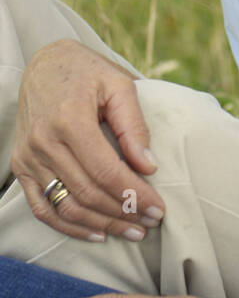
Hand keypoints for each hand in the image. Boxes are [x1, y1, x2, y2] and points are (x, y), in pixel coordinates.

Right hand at [11, 39, 165, 241]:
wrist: (44, 64)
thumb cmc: (87, 71)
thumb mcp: (118, 85)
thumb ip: (133, 126)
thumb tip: (149, 167)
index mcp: (70, 119)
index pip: (106, 171)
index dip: (134, 194)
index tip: (159, 208)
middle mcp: (44, 142)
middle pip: (87, 193)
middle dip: (123, 212)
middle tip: (151, 222)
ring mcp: (28, 158)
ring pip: (66, 207)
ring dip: (101, 225)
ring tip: (131, 230)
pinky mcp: (21, 167)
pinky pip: (43, 208)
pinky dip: (70, 226)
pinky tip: (97, 232)